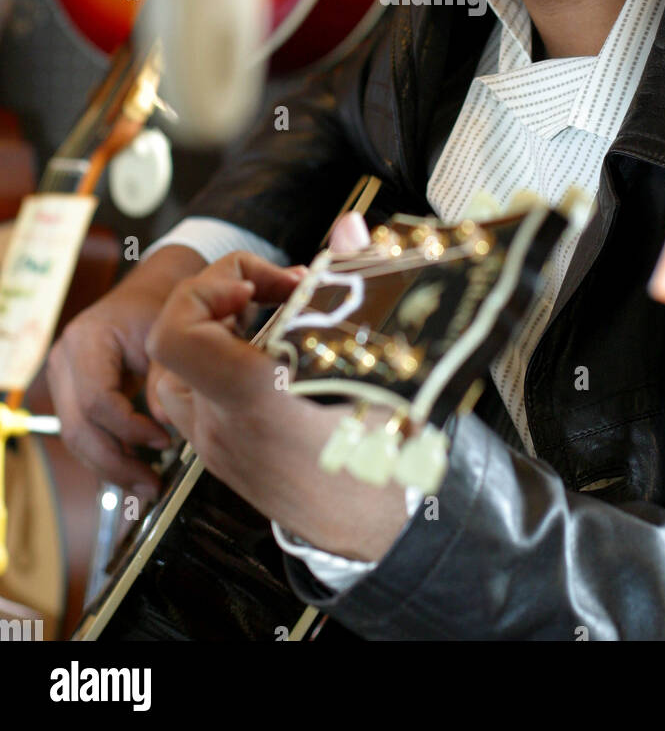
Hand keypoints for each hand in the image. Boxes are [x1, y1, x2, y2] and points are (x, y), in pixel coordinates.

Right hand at [47, 273, 178, 498]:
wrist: (150, 289)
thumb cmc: (161, 305)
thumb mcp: (167, 333)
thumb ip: (162, 378)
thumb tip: (163, 426)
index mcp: (86, 341)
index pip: (98, 402)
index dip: (130, 430)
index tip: (164, 442)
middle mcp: (64, 360)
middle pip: (78, 429)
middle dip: (115, 463)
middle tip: (152, 484)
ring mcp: (63, 377)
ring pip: (75, 438)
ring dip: (110, 467)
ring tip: (146, 485)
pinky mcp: (71, 391)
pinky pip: (82, 432)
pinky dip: (107, 453)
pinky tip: (133, 470)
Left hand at [145, 221, 410, 561]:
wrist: (382, 536)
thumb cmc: (387, 458)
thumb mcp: (385, 363)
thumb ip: (358, 286)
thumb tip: (346, 229)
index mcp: (253, 399)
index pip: (174, 334)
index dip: (203, 293)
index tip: (252, 287)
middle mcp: (223, 423)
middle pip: (176, 341)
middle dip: (224, 299)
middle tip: (279, 290)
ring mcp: (219, 446)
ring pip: (182, 370)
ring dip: (221, 332)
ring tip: (279, 319)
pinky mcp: (228, 458)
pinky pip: (202, 398)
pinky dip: (227, 365)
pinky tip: (281, 358)